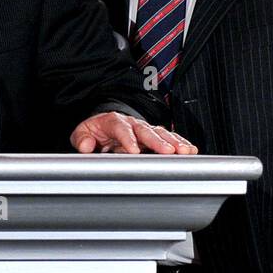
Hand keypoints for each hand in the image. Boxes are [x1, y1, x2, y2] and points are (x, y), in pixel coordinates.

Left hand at [70, 112, 197, 153]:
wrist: (104, 123)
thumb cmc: (95, 129)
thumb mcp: (82, 132)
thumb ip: (82, 139)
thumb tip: (86, 146)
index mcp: (114, 121)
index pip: (121, 128)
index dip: (127, 139)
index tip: (133, 150)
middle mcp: (132, 123)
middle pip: (146, 131)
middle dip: (158, 141)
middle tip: (168, 151)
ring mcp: (145, 129)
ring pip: (161, 133)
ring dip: (174, 142)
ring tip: (184, 151)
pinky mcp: (154, 136)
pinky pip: (169, 138)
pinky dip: (180, 143)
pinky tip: (190, 150)